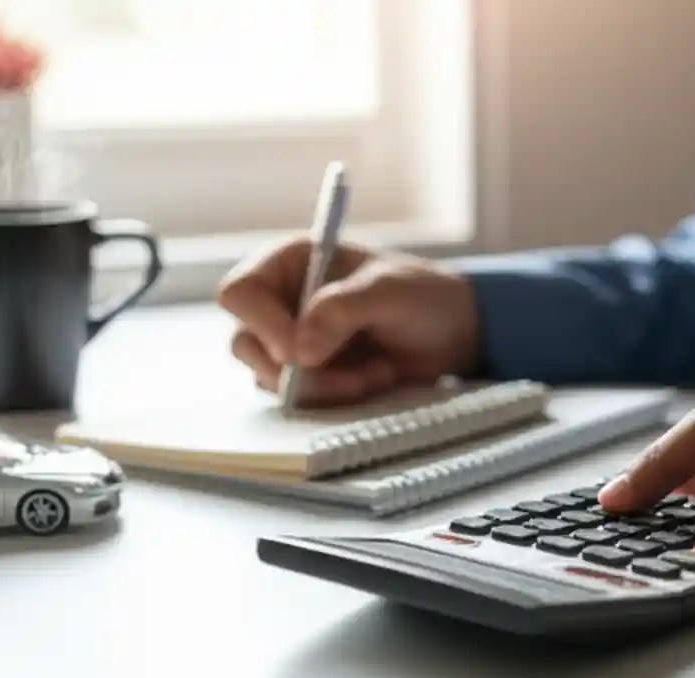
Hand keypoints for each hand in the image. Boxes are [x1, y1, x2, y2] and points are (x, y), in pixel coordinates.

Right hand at [217, 238, 480, 404]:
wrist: (453, 333)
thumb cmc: (423, 296)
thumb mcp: (389, 292)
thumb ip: (342, 309)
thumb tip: (300, 349)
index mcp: (292, 262)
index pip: (241, 292)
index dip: (260, 324)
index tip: (297, 354)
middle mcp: (281, 300)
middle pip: (246, 343)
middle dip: (297, 370)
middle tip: (348, 377)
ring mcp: (290, 341)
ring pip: (269, 378)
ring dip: (323, 387)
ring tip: (375, 373)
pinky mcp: (306, 375)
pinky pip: (296, 398)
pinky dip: (333, 398)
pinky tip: (372, 379)